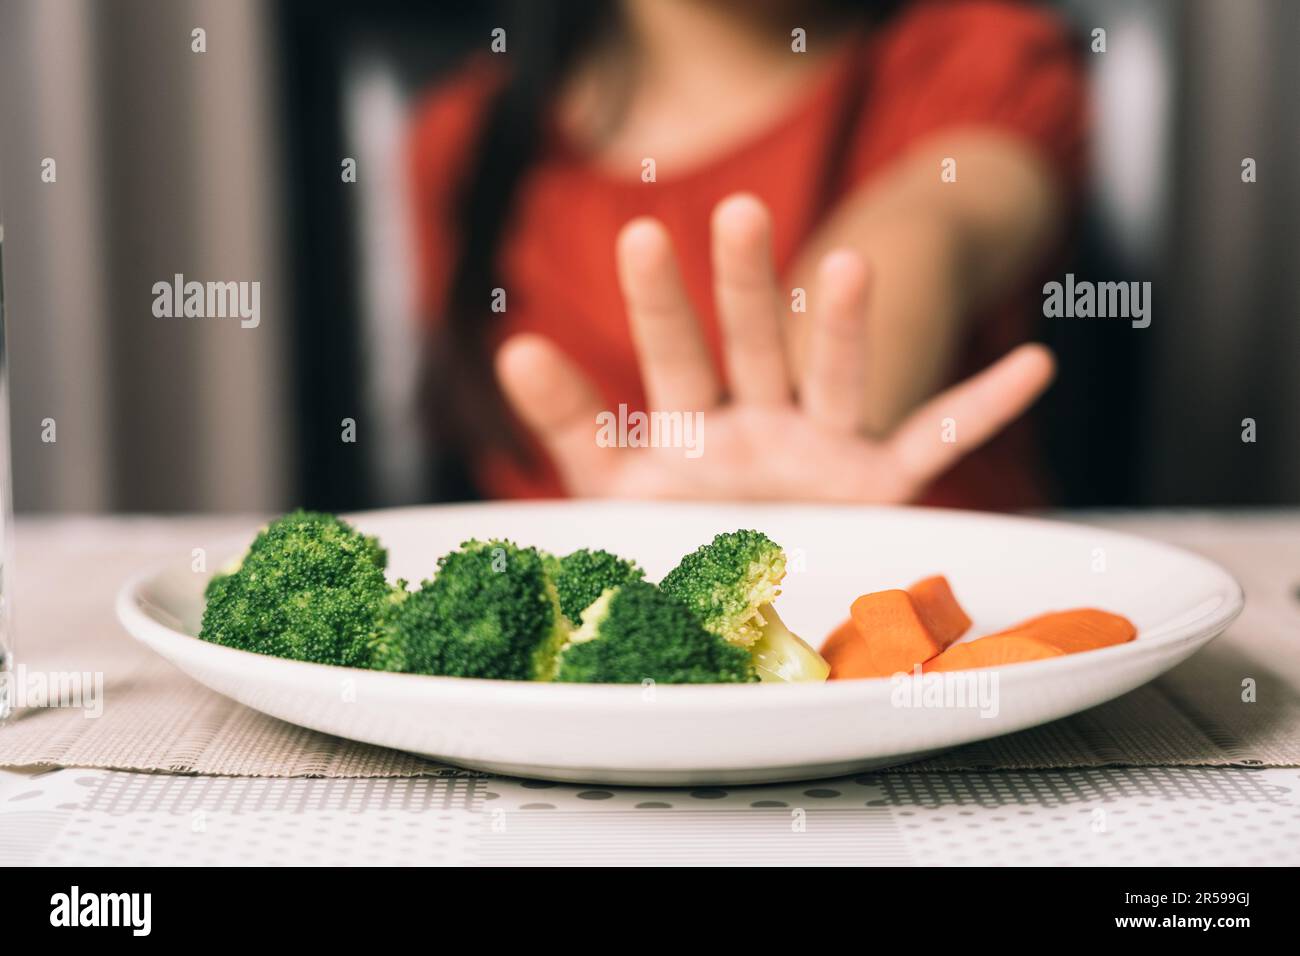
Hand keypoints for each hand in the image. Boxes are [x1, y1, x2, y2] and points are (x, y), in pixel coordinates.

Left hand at [495, 194, 1053, 501]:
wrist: (734, 611)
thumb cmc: (668, 538)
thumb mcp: (609, 487)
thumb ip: (572, 424)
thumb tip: (514, 347)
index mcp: (690, 422)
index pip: (670, 352)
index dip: (658, 301)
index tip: (645, 237)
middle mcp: (758, 422)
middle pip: (751, 341)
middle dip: (746, 283)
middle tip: (739, 213)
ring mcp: (820, 451)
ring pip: (836, 376)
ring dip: (844, 325)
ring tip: (850, 264)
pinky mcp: (876, 490)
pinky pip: (937, 444)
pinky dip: (984, 407)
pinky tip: (1034, 364)